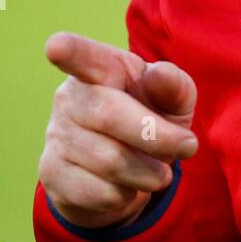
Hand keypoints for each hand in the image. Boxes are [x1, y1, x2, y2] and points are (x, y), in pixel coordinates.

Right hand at [38, 31, 198, 229]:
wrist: (126, 171)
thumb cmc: (152, 119)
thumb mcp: (174, 102)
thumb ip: (174, 86)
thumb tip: (160, 75)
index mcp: (103, 68)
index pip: (85, 57)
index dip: (70, 51)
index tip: (55, 47)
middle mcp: (71, 97)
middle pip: (110, 116)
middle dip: (158, 138)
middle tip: (189, 146)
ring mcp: (56, 134)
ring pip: (109, 161)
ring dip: (148, 172)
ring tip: (157, 171)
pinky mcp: (51, 172)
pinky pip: (97, 192)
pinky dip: (126, 195)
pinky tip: (126, 185)